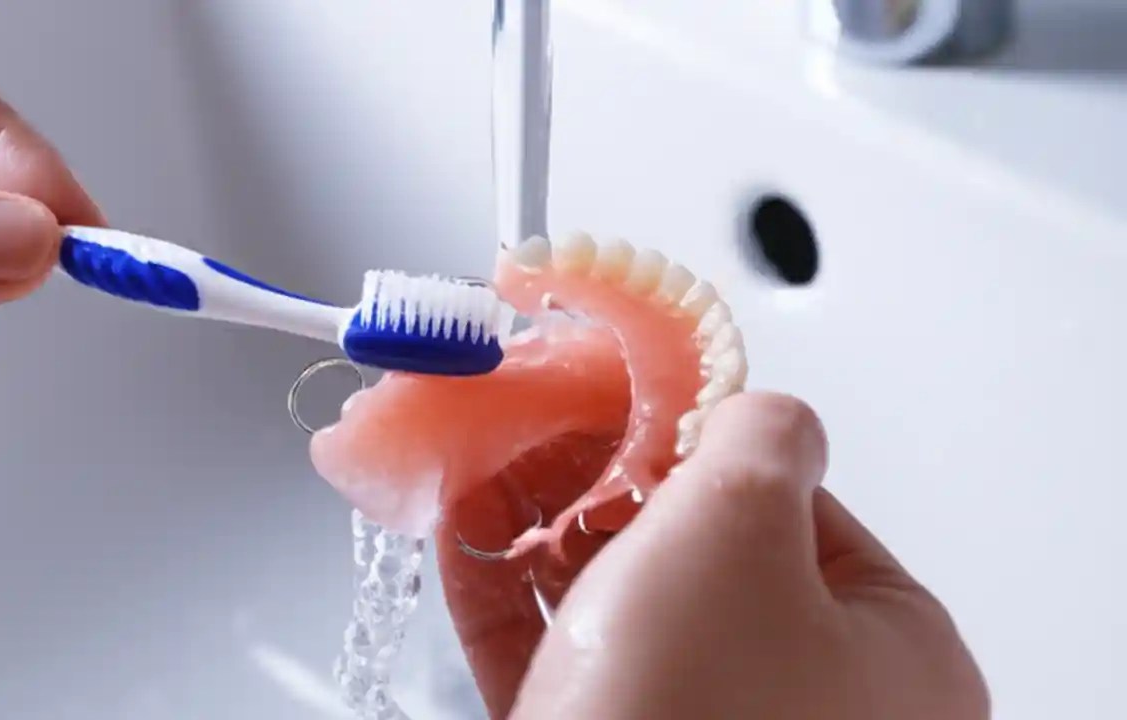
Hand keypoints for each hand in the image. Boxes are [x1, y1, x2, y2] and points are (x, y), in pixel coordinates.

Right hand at [439, 393, 989, 718]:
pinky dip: (518, 603)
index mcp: (893, 656)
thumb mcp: (740, 520)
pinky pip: (573, 665)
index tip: (629, 414)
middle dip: (609, 491)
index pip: (803, 513)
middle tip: (550, 442)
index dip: (706, 452)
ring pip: (628, 613)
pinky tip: (471, 543)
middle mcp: (815, 707)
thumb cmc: (690, 706)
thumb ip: (761, 435)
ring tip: (493, 480)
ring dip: (551, 536)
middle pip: (703, 558)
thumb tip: (756, 411)